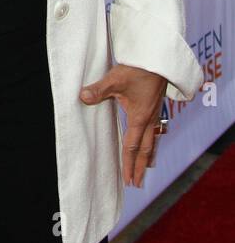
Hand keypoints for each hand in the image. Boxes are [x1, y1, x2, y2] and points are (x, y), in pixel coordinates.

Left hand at [79, 65, 167, 187]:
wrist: (159, 59)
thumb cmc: (138, 69)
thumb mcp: (115, 79)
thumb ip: (98, 90)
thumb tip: (82, 97)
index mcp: (140, 118)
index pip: (132, 147)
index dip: (129, 165)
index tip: (128, 181)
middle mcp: (150, 119)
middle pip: (146, 150)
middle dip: (141, 168)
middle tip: (137, 184)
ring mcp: (155, 113)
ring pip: (153, 141)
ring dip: (149, 156)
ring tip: (148, 168)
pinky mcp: (156, 106)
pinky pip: (156, 130)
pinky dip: (153, 141)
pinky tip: (152, 140)